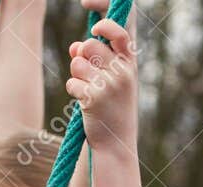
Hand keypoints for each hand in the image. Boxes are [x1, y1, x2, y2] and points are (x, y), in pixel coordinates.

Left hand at [66, 15, 136, 151]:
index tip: (95, 28)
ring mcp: (108, 85)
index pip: (120, 34)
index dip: (105, 26)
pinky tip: (84, 103)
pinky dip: (74, 91)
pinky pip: (72, 82)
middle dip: (81, 57)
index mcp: (130, 65)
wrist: (116, 143)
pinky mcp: (93, 98)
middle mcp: (122, 72)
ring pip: (77, 63)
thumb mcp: (111, 81)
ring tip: (88, 90)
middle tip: (88, 75)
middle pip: (89, 45)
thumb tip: (74, 46)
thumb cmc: (113, 109)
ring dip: (76, 75)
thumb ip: (95, 60)